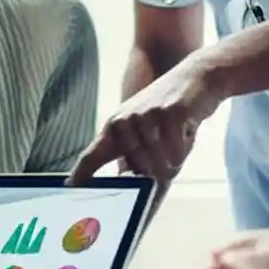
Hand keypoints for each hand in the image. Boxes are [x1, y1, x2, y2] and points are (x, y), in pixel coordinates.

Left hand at [68, 57, 222, 183]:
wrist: (199, 76)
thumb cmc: (173, 114)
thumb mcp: (148, 135)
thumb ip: (136, 162)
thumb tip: (129, 191)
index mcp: (114, 128)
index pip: (91, 156)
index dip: (80, 175)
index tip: (70, 190)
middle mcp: (124, 122)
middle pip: (139, 172)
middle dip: (157, 172)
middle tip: (168, 154)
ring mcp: (144, 116)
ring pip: (158, 165)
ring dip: (172, 161)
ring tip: (177, 139)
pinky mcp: (168, 114)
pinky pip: (175, 154)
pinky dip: (183, 151)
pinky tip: (186, 131)